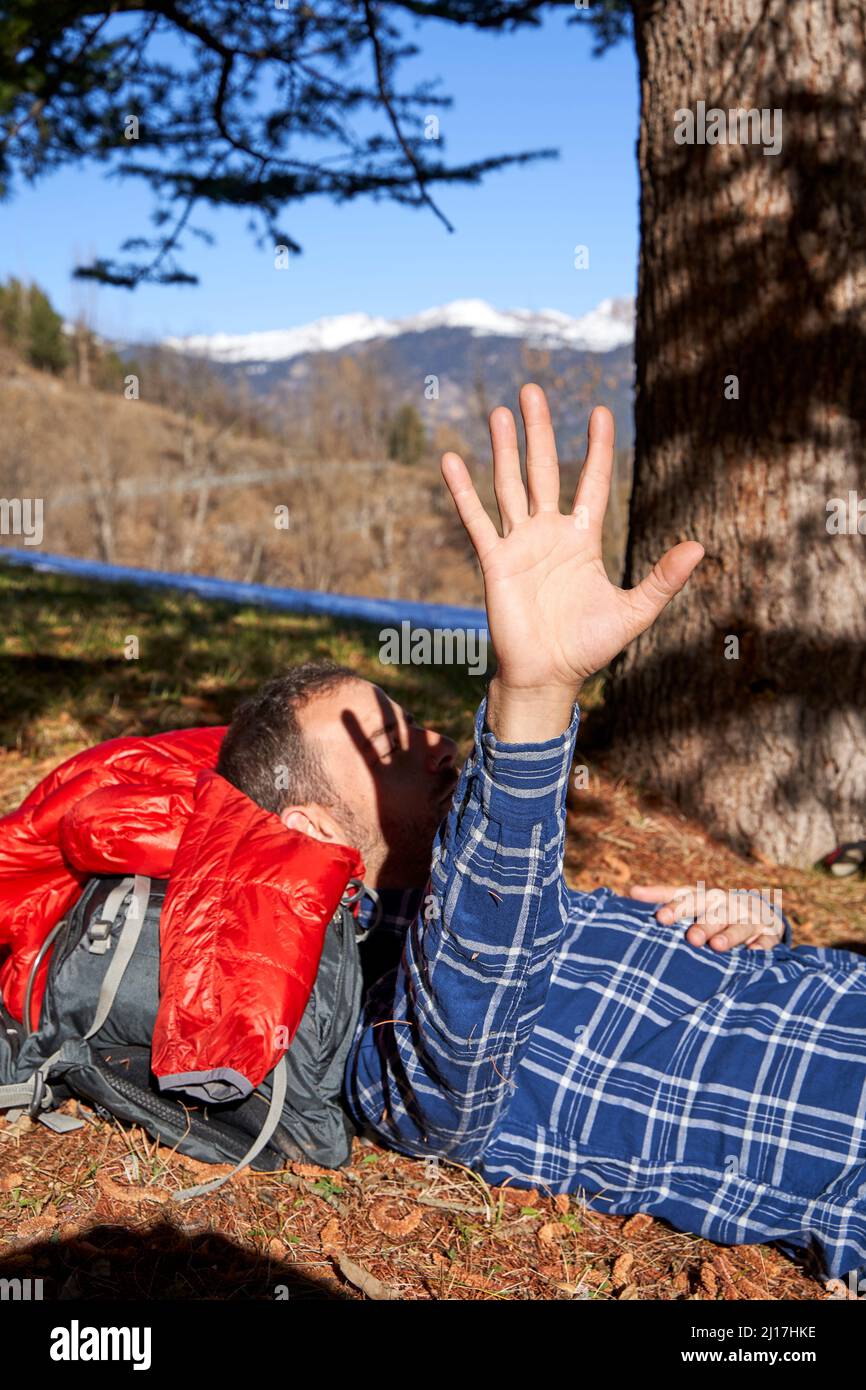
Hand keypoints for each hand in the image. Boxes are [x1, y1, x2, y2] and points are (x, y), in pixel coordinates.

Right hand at [441, 386, 703, 722]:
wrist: (548, 676)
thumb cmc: (588, 647)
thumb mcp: (635, 611)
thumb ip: (663, 579)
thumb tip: (701, 547)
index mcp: (583, 540)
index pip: (591, 483)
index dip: (596, 448)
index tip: (599, 412)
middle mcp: (549, 534)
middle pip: (542, 470)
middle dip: (539, 431)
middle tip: (532, 390)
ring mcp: (520, 544)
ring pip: (510, 485)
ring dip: (504, 449)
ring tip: (499, 411)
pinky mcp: (495, 561)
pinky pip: (477, 520)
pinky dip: (463, 491)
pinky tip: (451, 460)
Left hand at [628, 883, 786, 951]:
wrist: (757, 912)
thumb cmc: (711, 910)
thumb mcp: (689, 902)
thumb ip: (662, 899)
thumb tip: (627, 893)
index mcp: (703, 897)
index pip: (685, 899)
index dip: (673, 908)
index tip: (659, 919)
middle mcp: (724, 904)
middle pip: (712, 913)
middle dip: (702, 924)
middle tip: (691, 938)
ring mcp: (747, 918)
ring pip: (737, 926)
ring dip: (728, 936)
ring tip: (717, 947)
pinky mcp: (766, 934)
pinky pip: (764, 941)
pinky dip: (760, 947)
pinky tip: (754, 954)